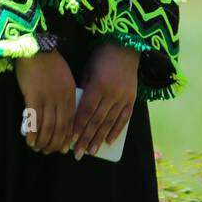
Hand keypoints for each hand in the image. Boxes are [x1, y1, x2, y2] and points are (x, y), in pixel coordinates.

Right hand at [15, 50, 75, 154]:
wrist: (35, 46)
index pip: (71, 121)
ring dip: (43, 141)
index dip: (67, 137)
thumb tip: (60, 112)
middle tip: (48, 152)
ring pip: (48, 126)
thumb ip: (65, 94)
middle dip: (55, 143)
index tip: (63, 148)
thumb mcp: (64, 77)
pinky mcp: (33, 97)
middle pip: (60, 127)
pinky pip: (34, 120)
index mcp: (70, 94)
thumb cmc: (47, 60)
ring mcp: (48, 98)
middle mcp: (61, 99)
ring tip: (38, 149)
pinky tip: (30, 141)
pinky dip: (33, 133)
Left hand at [72, 43, 138, 158]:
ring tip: (91, 152)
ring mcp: (123, 98)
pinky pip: (124, 119)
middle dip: (86, 139)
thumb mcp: (87, 72)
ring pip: (109, 123)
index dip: (77, 128)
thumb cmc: (100, 58)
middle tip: (77, 154)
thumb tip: (76, 113)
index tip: (69, 141)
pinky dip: (116, 131)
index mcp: (97, 86)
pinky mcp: (132, 99)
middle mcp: (111, 95)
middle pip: (96, 121)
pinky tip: (109, 141)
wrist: (125, 47)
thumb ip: (83, 92)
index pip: (85, 112)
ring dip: (99, 139)